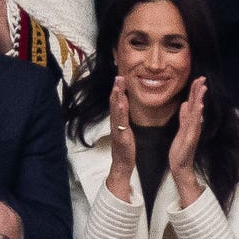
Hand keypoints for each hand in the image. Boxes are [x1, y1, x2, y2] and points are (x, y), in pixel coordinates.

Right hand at [105, 75, 134, 201]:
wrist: (122, 164)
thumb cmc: (125, 147)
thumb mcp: (125, 128)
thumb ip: (123, 114)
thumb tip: (123, 100)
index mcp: (117, 120)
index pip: (116, 101)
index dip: (117, 89)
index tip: (120, 75)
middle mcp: (115, 122)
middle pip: (113, 102)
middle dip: (116, 88)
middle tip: (118, 75)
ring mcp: (117, 128)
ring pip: (115, 109)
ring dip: (116, 96)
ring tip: (118, 84)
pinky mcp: (121, 135)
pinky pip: (120, 121)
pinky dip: (120, 111)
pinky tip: (121, 102)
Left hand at [169, 77, 206, 206]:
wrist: (180, 165)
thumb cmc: (181, 148)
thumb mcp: (181, 129)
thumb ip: (184, 116)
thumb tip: (186, 103)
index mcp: (191, 122)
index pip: (194, 103)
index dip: (195, 91)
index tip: (198, 78)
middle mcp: (194, 125)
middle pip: (197, 105)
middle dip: (199, 91)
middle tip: (202, 78)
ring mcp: (193, 131)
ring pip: (197, 112)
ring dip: (200, 99)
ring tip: (203, 87)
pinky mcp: (190, 138)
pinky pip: (194, 124)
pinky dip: (197, 115)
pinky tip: (200, 106)